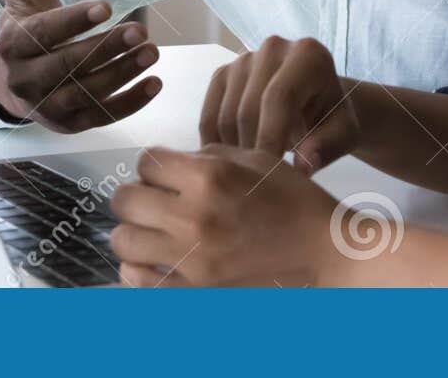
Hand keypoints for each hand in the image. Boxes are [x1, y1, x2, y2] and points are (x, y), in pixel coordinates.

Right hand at [0, 0, 161, 131]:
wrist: (9, 81)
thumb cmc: (24, 28)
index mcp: (12, 44)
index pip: (42, 34)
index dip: (73, 21)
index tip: (106, 5)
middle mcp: (26, 81)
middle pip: (67, 67)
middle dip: (105, 49)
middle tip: (140, 30)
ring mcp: (48, 107)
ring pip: (87, 94)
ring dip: (122, 74)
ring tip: (152, 51)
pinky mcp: (69, 124)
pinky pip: (101, 117)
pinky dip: (130, 103)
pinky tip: (155, 83)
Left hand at [110, 145, 339, 285]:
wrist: (323, 253)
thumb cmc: (294, 201)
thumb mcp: (255, 159)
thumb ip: (207, 156)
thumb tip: (170, 165)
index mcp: (209, 177)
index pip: (146, 162)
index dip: (154, 165)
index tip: (165, 174)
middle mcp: (193, 217)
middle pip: (125, 199)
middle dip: (136, 194)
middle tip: (153, 199)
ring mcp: (191, 259)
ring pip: (124, 240)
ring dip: (134, 230)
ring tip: (152, 230)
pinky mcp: (194, 291)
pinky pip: (139, 280)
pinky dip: (139, 268)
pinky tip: (155, 259)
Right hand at [200, 36, 358, 171]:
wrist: (315, 102)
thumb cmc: (331, 118)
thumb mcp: (344, 134)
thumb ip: (328, 147)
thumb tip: (304, 165)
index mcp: (308, 54)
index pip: (280, 97)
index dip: (271, 137)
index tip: (267, 176)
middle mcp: (272, 47)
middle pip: (248, 108)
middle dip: (251, 152)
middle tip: (257, 186)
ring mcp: (243, 59)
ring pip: (226, 116)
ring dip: (233, 153)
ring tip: (250, 177)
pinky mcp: (223, 74)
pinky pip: (209, 117)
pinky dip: (215, 146)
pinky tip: (231, 165)